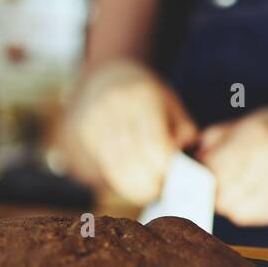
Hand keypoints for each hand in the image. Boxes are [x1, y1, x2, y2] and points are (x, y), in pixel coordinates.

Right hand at [62, 59, 198, 204]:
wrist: (109, 78)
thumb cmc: (149, 97)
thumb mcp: (174, 107)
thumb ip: (183, 135)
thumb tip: (182, 167)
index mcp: (142, 97)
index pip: (154, 144)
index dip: (166, 168)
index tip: (175, 177)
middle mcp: (113, 108)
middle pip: (133, 163)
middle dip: (152, 184)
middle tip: (163, 188)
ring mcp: (94, 121)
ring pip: (116, 171)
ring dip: (136, 186)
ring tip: (150, 185)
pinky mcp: (85, 134)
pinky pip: (104, 169)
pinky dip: (122, 180)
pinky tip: (133, 177)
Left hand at [196, 106, 267, 226]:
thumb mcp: (251, 120)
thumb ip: (218, 138)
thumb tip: (191, 161)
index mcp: (258, 134)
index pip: (214, 168)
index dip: (201, 174)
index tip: (199, 173)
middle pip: (224, 192)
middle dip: (213, 191)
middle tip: (215, 183)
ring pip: (238, 209)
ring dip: (229, 203)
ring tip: (235, 189)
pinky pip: (257, 217)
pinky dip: (246, 210)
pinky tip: (252, 196)